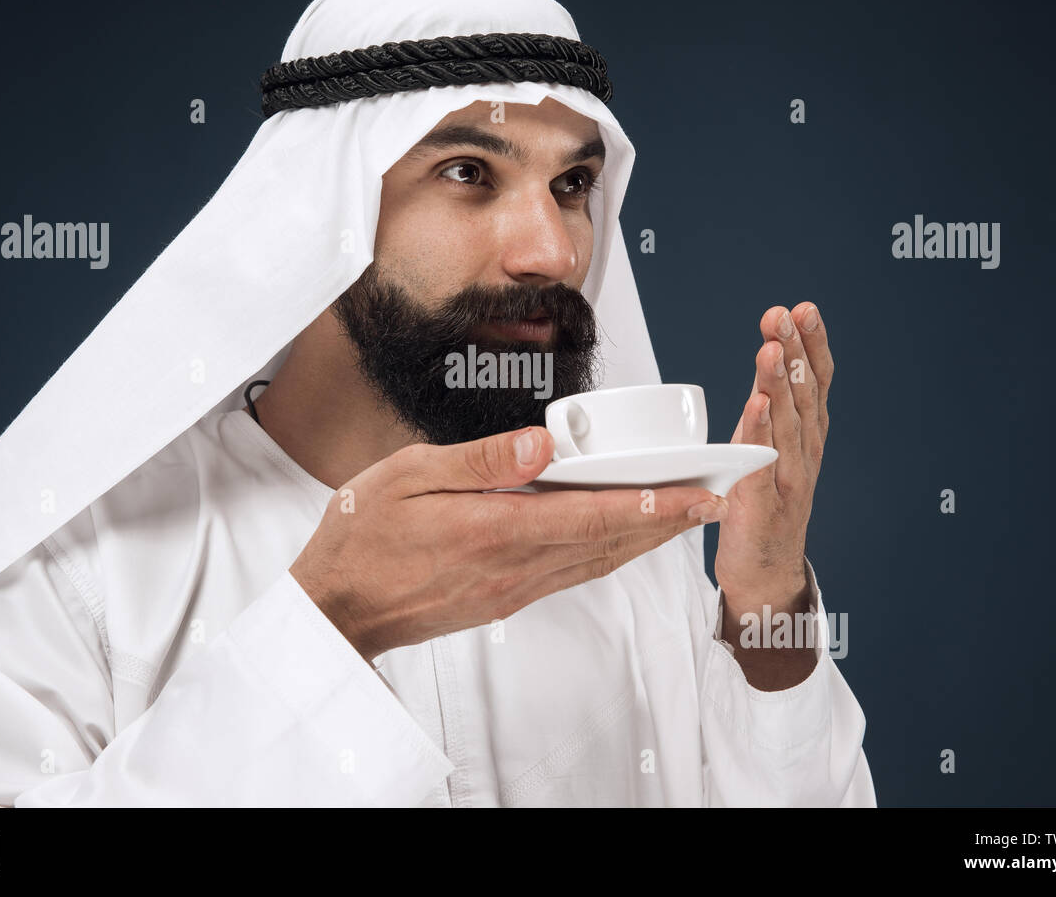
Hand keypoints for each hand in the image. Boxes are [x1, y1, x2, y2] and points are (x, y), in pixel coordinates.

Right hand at [290, 426, 728, 661]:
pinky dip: (609, 552)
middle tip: (719, 496)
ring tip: (686, 513)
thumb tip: (540, 444)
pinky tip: (622, 536)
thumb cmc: (361, 538)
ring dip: (647, 538)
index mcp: (493, 530)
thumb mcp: (405, 478)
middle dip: (669, 520)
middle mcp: (514, 567)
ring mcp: (512, 588)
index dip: (653, 504)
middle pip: (610, 543)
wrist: (337, 610)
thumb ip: (477, 461)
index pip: (591, 515)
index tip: (699, 493)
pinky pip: (572, 573)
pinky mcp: (504, 598)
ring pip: (597, 561)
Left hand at [715, 303, 832, 615]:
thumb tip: (770, 356)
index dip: (812, 345)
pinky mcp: (764, 506)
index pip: (815, 382)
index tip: (804, 309)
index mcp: (807, 437)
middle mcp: (805, 454)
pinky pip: (761, 464)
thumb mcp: (771, 447)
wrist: (765, 573)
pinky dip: (760, 434)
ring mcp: (788, 480)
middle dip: (794, 350)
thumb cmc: (765, 506)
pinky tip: (757, 406)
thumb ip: (771, 405)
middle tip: (784, 314)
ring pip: (787, 424)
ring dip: (778, 383)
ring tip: (771, 349)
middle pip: (803, 395)